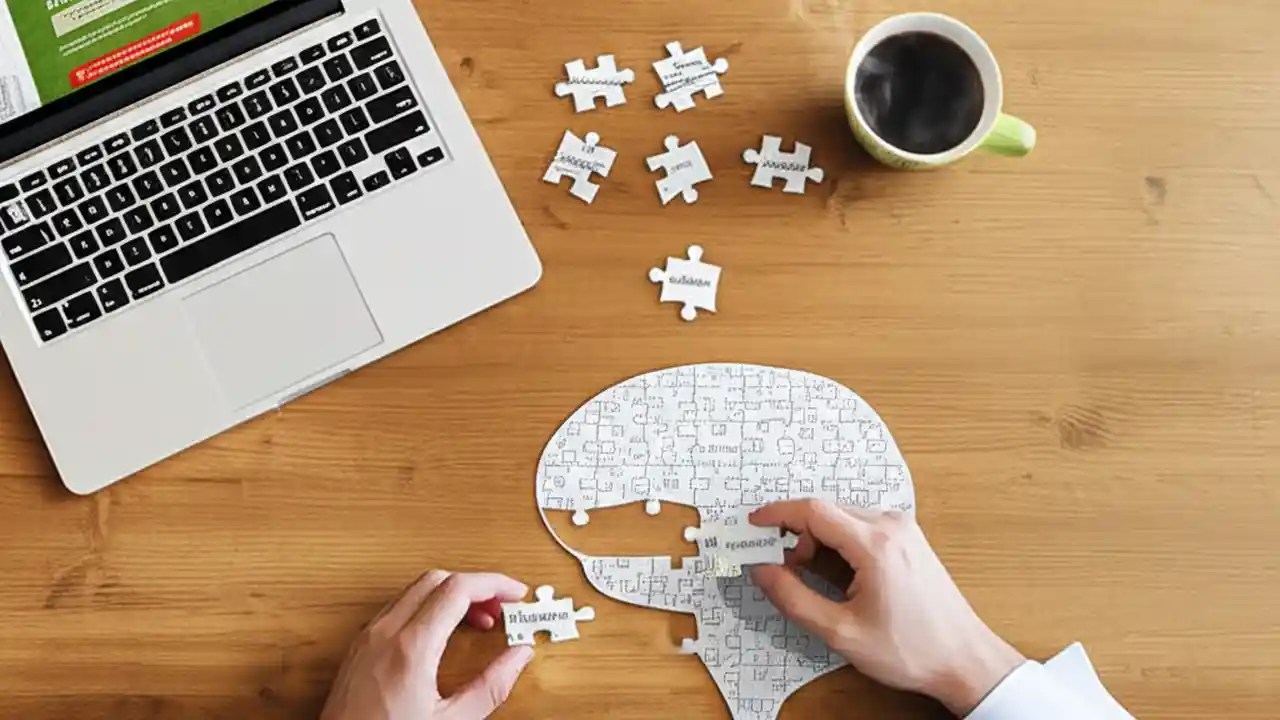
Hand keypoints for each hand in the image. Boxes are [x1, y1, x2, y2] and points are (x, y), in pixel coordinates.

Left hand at [320, 570, 533, 719]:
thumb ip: (491, 687)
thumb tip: (519, 656)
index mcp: (410, 648)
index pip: (458, 589)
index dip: (494, 584)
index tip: (515, 594)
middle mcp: (384, 633)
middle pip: (438, 580)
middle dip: (476, 586)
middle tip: (501, 609)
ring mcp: (368, 637)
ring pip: (416, 589)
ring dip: (451, 595)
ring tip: (478, 621)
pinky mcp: (360, 646)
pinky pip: (398, 606)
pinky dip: (428, 606)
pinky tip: (444, 632)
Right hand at [750, 501, 1024, 715]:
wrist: (964, 659)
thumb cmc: (911, 650)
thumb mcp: (841, 632)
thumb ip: (794, 598)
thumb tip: (763, 572)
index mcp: (875, 544)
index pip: (812, 511)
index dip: (776, 514)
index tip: (752, 525)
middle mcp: (891, 526)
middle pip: (826, 512)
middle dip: (796, 536)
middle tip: (784, 570)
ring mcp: (903, 530)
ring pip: (842, 519)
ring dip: (818, 541)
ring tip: (812, 579)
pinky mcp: (908, 540)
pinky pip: (861, 528)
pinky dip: (839, 544)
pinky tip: (836, 575)